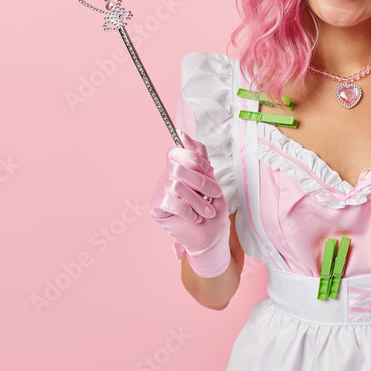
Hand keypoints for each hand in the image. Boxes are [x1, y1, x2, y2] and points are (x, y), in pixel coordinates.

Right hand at [149, 129, 230, 277]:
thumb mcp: (211, 180)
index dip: (195, 159)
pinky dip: (187, 210)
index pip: (177, 151)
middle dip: (202, 181)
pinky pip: (170, 201)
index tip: (208, 170)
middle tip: (213, 194)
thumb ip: (199, 157)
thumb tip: (182, 132)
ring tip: (207, 212)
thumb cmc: (212, 210)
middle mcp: (167, 177)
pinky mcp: (156, 207)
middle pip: (178, 167)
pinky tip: (193, 218)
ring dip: (198, 201)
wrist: (210, 238)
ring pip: (177, 185)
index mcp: (179, 168)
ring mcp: (160, 191)